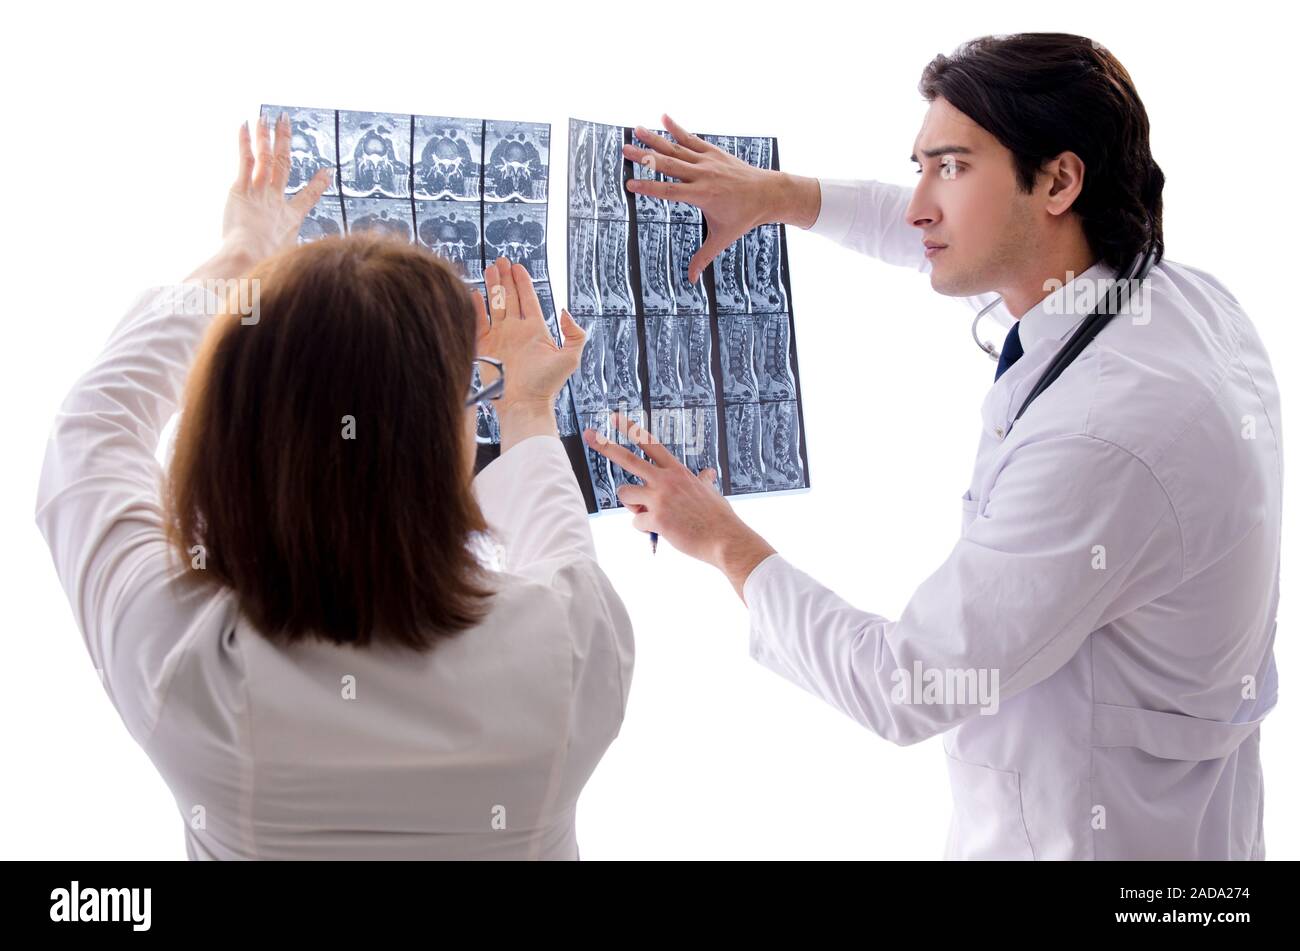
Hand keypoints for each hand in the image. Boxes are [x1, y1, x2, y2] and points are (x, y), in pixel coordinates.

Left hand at [223, 112, 332, 262]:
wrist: (249, 258)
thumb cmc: (263, 266)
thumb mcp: (283, 264)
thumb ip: (287, 264)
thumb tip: (289, 280)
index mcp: (291, 219)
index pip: (308, 196)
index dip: (319, 183)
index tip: (327, 171)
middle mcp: (277, 201)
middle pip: (284, 164)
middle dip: (285, 141)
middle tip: (286, 121)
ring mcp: (260, 193)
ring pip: (266, 158)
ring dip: (266, 136)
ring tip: (266, 117)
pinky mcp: (241, 189)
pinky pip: (245, 161)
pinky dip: (245, 143)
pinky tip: (245, 125)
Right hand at [474, 257, 585, 410]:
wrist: (523, 404)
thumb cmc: (547, 385)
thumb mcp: (570, 358)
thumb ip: (574, 333)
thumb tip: (564, 311)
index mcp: (535, 330)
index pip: (528, 299)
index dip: (523, 281)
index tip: (518, 266)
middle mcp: (516, 331)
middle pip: (510, 297)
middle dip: (505, 278)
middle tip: (500, 261)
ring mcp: (500, 338)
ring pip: (494, 305)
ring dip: (492, 287)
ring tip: (489, 269)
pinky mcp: (485, 347)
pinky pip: (479, 322)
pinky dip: (476, 307)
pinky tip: (474, 293)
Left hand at [582, 411, 776, 594]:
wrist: (725, 539)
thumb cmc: (718, 517)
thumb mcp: (710, 492)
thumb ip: (703, 481)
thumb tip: (709, 472)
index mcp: (677, 471)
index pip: (650, 444)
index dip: (631, 429)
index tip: (614, 418)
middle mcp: (666, 480)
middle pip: (628, 459)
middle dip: (606, 446)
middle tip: (589, 434)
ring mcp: (660, 499)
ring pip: (625, 495)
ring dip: (632, 506)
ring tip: (652, 514)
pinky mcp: (657, 519)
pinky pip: (635, 522)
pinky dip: (644, 529)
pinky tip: (661, 531)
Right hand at [624, 114, 785, 282]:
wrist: (769, 193)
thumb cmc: (745, 217)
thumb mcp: (723, 238)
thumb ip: (703, 257)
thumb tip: (691, 279)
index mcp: (702, 195)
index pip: (669, 192)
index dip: (648, 188)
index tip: (629, 184)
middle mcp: (702, 175)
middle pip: (668, 164)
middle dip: (644, 157)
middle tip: (624, 150)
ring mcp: (707, 161)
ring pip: (677, 147)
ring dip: (655, 138)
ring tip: (636, 129)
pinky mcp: (713, 152)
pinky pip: (691, 138)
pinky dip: (677, 128)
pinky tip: (663, 117)